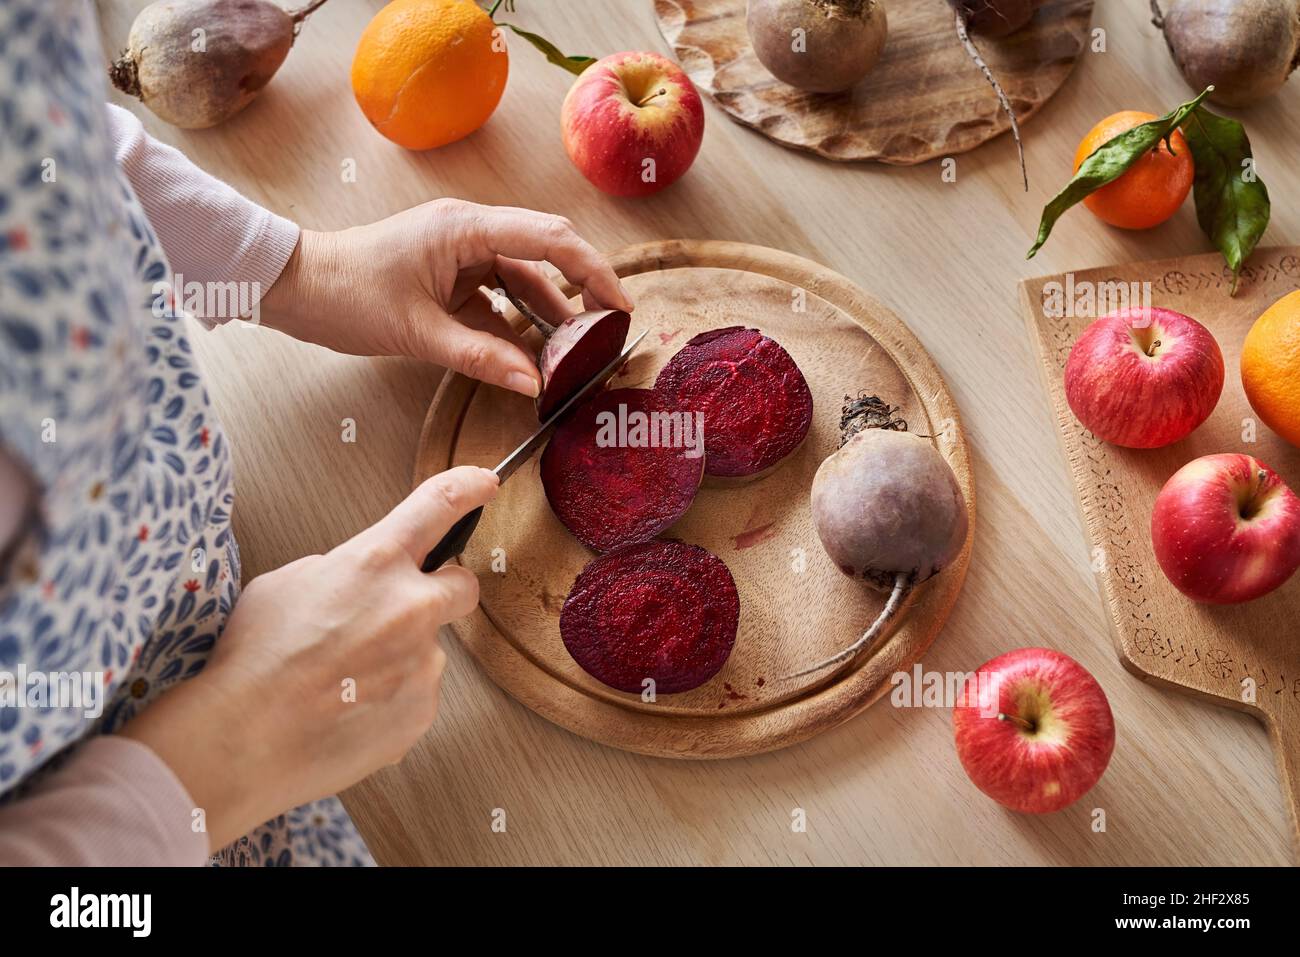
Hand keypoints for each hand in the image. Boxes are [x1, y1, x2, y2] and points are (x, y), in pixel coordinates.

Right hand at [119, 466, 497, 850]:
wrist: (243, 739)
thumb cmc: (255, 659)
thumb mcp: (286, 583)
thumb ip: (339, 570)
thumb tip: (357, 580)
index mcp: (375, 563)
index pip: (437, 506)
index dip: (466, 488)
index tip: (484, 484)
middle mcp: (411, 608)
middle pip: (461, 586)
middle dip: (439, 593)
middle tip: (397, 613)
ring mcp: (422, 663)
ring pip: (426, 651)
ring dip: (397, 658)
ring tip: (339, 681)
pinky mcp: (421, 711)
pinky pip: (414, 697)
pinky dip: (388, 701)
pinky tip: (345, 711)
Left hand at [259, 199, 634, 396]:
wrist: (292, 287)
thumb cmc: (344, 293)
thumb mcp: (417, 332)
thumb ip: (481, 356)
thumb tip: (534, 383)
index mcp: (465, 228)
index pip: (549, 240)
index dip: (593, 272)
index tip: (621, 306)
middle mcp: (470, 232)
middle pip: (545, 257)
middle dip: (581, 295)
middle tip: (610, 334)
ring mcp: (461, 255)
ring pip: (523, 283)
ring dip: (548, 319)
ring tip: (576, 357)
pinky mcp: (450, 277)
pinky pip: (497, 300)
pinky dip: (516, 328)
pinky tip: (533, 358)